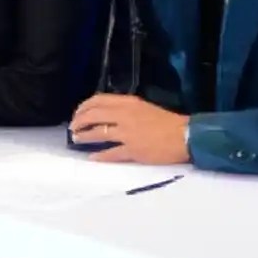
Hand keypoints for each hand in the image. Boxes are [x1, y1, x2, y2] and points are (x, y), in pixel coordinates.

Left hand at [69, 94, 189, 164]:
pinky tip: (92, 157)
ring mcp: (128, 133)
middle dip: (79, 121)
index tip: (77, 113)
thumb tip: (106, 114)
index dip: (84, 107)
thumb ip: (125, 109)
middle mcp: (125, 115)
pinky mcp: (133, 150)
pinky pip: (111, 153)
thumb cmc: (167, 122)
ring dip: (84, 136)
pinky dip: (99, 156)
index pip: (98, 100)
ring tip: (77, 139)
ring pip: (98, 133)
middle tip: (73, 127)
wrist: (185, 135)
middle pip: (93, 115)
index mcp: (128, 103)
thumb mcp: (143, 107)